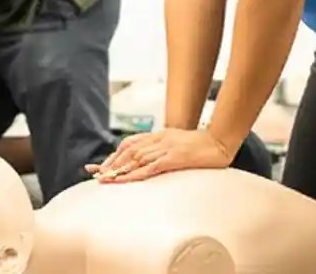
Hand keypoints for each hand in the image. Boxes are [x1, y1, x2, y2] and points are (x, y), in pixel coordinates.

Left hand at [86, 128, 233, 182]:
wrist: (219, 141)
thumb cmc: (201, 145)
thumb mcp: (177, 143)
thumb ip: (162, 149)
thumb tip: (148, 161)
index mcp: (158, 136)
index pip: (129, 144)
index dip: (113, 156)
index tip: (99, 168)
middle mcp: (158, 140)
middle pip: (128, 151)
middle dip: (111, 164)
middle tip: (96, 175)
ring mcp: (165, 148)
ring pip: (136, 158)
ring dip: (119, 169)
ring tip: (106, 179)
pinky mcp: (174, 157)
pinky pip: (151, 166)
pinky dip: (136, 173)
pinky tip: (126, 179)